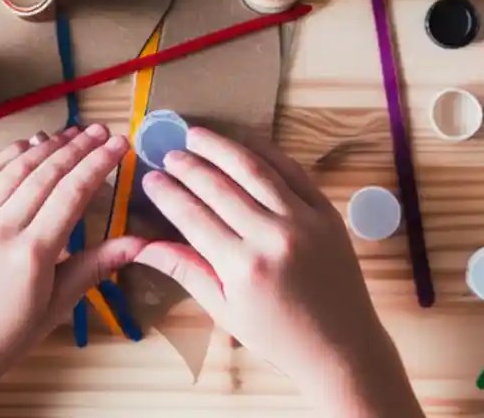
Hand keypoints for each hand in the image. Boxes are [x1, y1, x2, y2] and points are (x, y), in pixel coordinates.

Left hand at [0, 125, 147, 417]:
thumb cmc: (6, 336)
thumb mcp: (57, 305)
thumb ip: (95, 265)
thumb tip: (140, 243)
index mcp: (32, 254)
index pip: (73, 192)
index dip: (99, 163)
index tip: (118, 144)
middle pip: (46, 173)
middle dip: (78, 146)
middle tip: (100, 131)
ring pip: (14, 168)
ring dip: (46, 145)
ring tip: (71, 132)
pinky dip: (8, 157)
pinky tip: (29, 146)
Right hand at [132, 128, 422, 417]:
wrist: (342, 348)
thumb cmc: (278, 337)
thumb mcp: (224, 311)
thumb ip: (185, 270)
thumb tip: (140, 246)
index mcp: (242, 268)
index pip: (193, 216)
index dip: (167, 193)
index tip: (150, 178)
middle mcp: (272, 237)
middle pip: (219, 187)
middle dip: (188, 166)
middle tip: (168, 152)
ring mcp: (303, 220)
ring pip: (254, 169)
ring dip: (221, 147)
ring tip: (196, 134)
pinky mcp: (326, 212)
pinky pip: (292, 171)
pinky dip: (265, 152)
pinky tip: (243, 143)